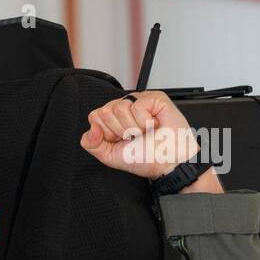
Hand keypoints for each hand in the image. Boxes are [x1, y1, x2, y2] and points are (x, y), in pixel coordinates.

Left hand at [79, 90, 198, 179]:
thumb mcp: (110, 156)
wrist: (168, 162)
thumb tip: (91, 129)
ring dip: (133, 127)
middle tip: (134, 137)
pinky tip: (153, 125)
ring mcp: (139, 101)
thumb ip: (92, 144)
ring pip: (119, 108)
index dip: (107, 133)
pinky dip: (145, 121)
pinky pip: (137, 106)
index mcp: (113, 119)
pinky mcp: (154, 98)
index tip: (121, 141)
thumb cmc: (146, 157)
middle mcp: (125, 108)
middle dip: (120, 131)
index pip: (95, 117)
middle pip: (105, 111)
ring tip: (144, 132)